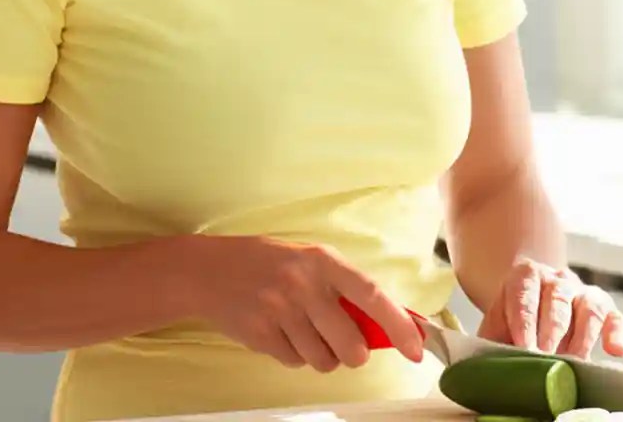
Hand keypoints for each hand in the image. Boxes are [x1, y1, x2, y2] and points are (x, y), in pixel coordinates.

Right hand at [182, 235, 423, 371]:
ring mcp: (280, 311)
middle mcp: (303, 285)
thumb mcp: (306, 259)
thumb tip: (381, 326)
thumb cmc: (265, 262)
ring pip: (323, 360)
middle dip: (352, 353)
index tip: (416, 348)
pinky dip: (292, 354)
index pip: (371, 295)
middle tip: (342, 343)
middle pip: (351, 346)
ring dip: (320, 354)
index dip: (399, 325)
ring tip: (301, 330)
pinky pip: (294, 362)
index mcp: (322, 260)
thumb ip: (340, 288)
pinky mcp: (261, 335)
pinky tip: (278, 330)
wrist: (206, 270)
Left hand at [476, 257, 622, 358]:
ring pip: (590, 307)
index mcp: (526, 275)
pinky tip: (615, 351)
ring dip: (583, 337)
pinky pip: (616, 317)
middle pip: (558, 300)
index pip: (525, 294)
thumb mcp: (495, 326)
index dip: (525, 321)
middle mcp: (557, 279)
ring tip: (575, 363)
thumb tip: (488, 369)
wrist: (532, 304)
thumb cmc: (511, 321)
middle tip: (547, 358)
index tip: (525, 347)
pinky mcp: (607, 308)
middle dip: (552, 331)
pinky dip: (617, 333)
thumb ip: (491, 341)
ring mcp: (584, 291)